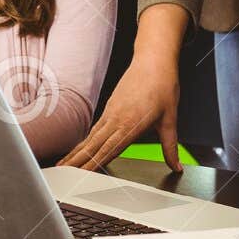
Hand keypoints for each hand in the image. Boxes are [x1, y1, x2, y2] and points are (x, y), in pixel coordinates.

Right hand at [60, 55, 179, 170]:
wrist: (154, 60)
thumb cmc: (163, 85)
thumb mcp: (170, 119)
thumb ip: (170, 147)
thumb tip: (176, 166)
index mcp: (130, 125)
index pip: (108, 151)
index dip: (93, 166)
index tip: (81, 177)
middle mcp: (116, 119)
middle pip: (93, 146)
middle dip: (77, 162)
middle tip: (62, 175)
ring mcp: (111, 112)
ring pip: (91, 137)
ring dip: (77, 152)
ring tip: (65, 164)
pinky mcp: (110, 106)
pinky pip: (95, 128)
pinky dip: (86, 140)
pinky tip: (82, 147)